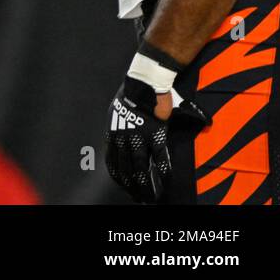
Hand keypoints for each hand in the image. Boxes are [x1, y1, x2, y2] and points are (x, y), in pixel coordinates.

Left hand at [105, 75, 210, 202]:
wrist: (143, 82)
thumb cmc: (133, 94)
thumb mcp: (118, 111)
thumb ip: (121, 127)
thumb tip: (121, 138)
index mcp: (113, 132)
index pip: (113, 160)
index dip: (118, 175)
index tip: (123, 185)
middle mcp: (123, 138)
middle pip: (126, 168)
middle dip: (132, 186)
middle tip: (137, 198)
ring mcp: (140, 137)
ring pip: (141, 168)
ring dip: (146, 185)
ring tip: (150, 197)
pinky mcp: (156, 135)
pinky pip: (160, 159)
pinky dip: (164, 172)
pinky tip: (166, 182)